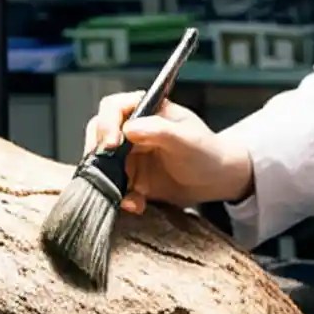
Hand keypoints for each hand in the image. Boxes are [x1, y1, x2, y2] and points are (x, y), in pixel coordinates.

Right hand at [84, 91, 252, 213]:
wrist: (216, 180)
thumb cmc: (206, 151)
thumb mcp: (187, 139)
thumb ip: (160, 130)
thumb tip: (129, 128)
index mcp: (145, 111)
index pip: (113, 108)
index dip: (107, 124)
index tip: (111, 144)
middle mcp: (131, 131)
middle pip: (98, 134)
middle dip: (97, 154)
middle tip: (105, 172)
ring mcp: (128, 155)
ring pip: (101, 163)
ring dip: (108, 180)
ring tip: (127, 195)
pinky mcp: (129, 178)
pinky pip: (114, 187)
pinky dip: (122, 198)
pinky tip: (137, 205)